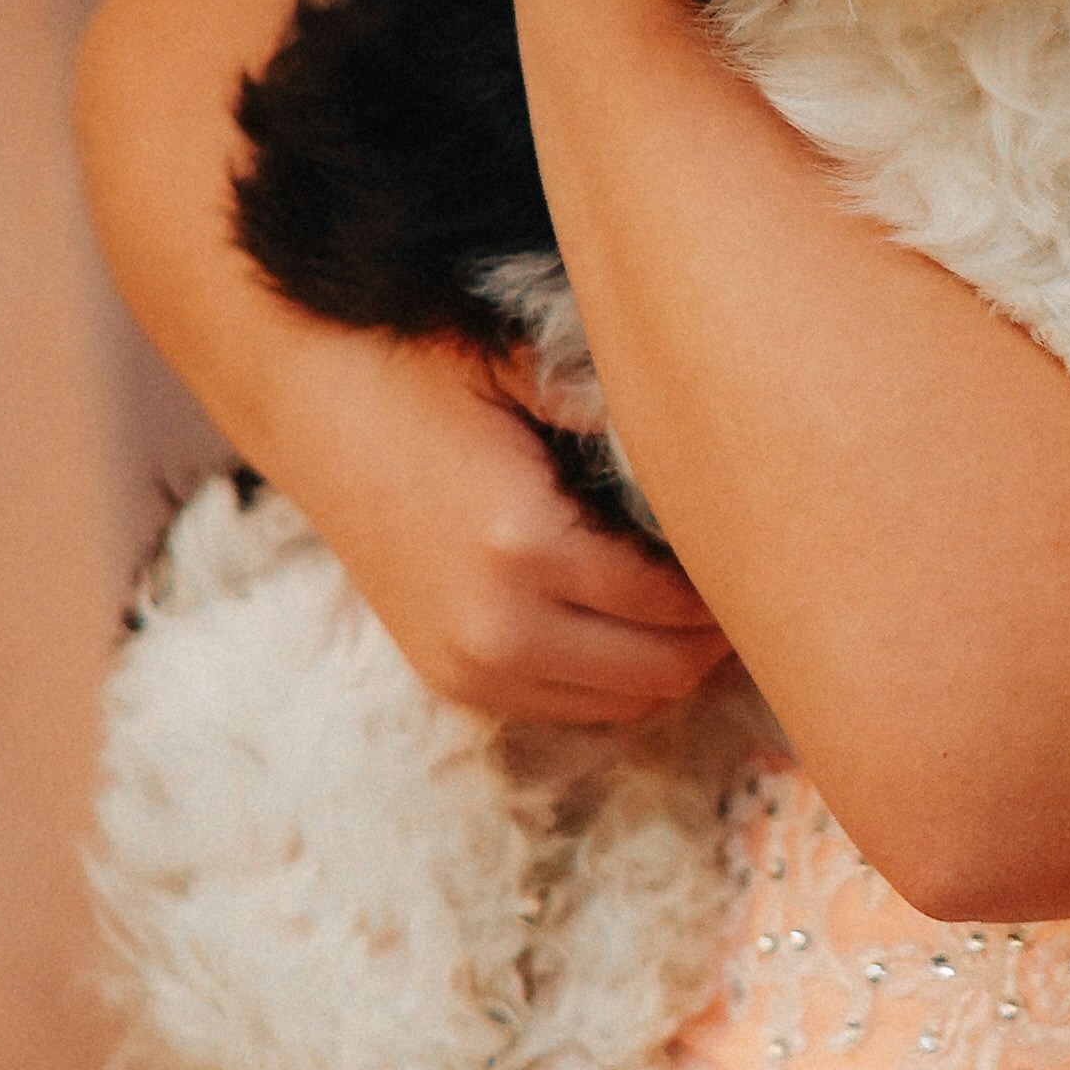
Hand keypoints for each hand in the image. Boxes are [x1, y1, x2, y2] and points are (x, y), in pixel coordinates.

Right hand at [252, 323, 733, 727]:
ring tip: (693, 588)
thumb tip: (733, 447)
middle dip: (717, 630)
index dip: (736, 578)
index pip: (682, 606)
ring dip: (671, 657)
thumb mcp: (532, 365)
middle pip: (667, 671)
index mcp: (525, 547)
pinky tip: (631, 609)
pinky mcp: (450, 679)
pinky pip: (573, 704)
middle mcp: (496, 628)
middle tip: (746, 567)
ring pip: (628, 703)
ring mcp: (467, 666)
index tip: (763, 535)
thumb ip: (625, 411)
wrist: (306, 395)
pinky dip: (618, 671)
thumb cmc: (426, 365)